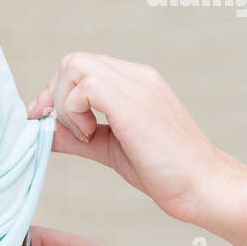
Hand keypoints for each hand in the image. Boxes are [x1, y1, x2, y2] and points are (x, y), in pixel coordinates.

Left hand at [25, 52, 233, 225]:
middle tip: (72, 131)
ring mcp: (136, 85)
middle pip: (73, 61)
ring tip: (87, 134)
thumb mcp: (109, 148)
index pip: (82, 67)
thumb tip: (43, 131)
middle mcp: (136, 76)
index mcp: (135, 82)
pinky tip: (93, 136)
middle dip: (57, 96)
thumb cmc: (164, 171)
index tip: (49, 121)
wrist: (203, 184)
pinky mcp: (132, 102)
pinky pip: (86, 85)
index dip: (58, 93)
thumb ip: (77, 137)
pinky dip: (75, 111)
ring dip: (66, 103)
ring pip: (75, 66)